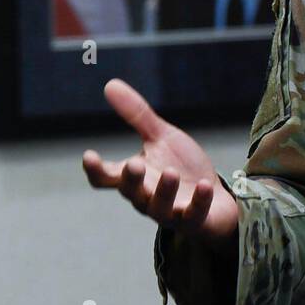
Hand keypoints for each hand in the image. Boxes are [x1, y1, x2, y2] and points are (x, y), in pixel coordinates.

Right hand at [83, 78, 238, 248]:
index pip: (106, 178)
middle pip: (130, 192)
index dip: (96, 170)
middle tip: (134, 164)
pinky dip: (198, 201)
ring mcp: (170, 211)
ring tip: (171, 173)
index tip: (89, 156)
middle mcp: (147, 196)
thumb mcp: (161, 138)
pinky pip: (193, 215)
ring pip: (159, 207)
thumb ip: (137, 116)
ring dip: (164, 191)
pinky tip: (205, 185)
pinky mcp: (194, 220)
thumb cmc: (182, 167)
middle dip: (131, 180)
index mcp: (135, 176)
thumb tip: (109, 84)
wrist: (215, 197)